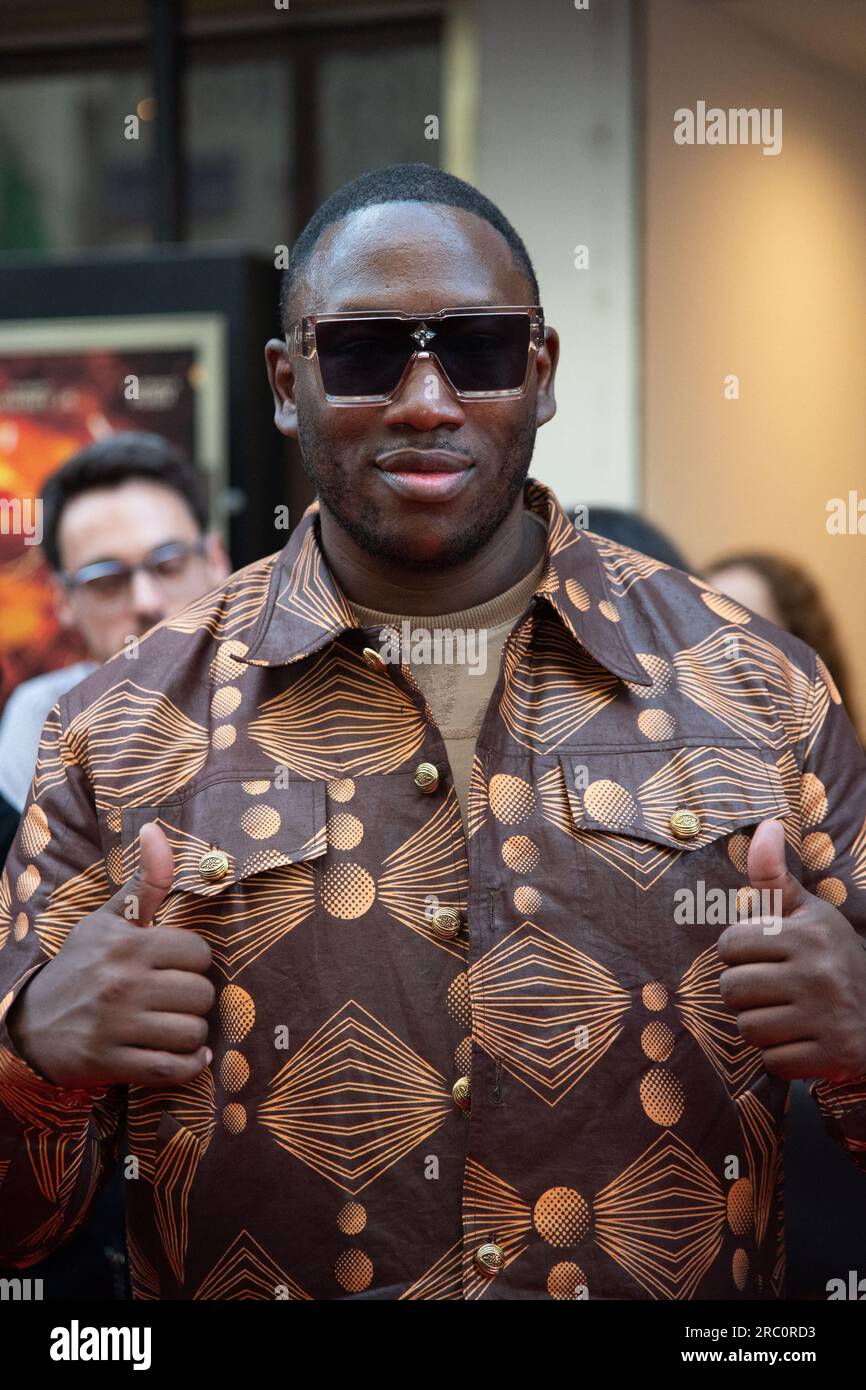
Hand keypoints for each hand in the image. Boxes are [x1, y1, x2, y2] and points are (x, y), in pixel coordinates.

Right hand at [7, 822, 213, 1089]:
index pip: (198, 952)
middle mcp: (122, 984)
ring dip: (191, 1033)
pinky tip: (185, 1055)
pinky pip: (172, 1070)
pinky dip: (187, 1066)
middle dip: (194, 998)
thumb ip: (145, 880)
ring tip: (174, 1024)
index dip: (194, 961)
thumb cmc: (80, 965)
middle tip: (175, 997)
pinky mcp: (111, 1064)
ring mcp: (116, 1027)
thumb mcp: (108, 920)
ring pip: (191, 1032)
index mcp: (127, 944)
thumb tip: (156, 828)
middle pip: (201, 994)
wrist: (30, 1022)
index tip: (176, 966)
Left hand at [717, 818, 865, 1081]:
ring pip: (747, 1028)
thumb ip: (774, 877)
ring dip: (760, 1025)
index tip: (761, 957)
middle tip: (772, 990)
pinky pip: (772, 1061)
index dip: (738, 953)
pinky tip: (802, 1041)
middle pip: (731, 988)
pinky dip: (781, 1056)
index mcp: (807, 933)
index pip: (729, 944)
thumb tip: (766, 826)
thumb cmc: (834, 957)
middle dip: (744, 992)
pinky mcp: (832, 1056)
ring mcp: (826, 1017)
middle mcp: (817, 972)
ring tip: (787, 1015)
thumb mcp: (810, 914)